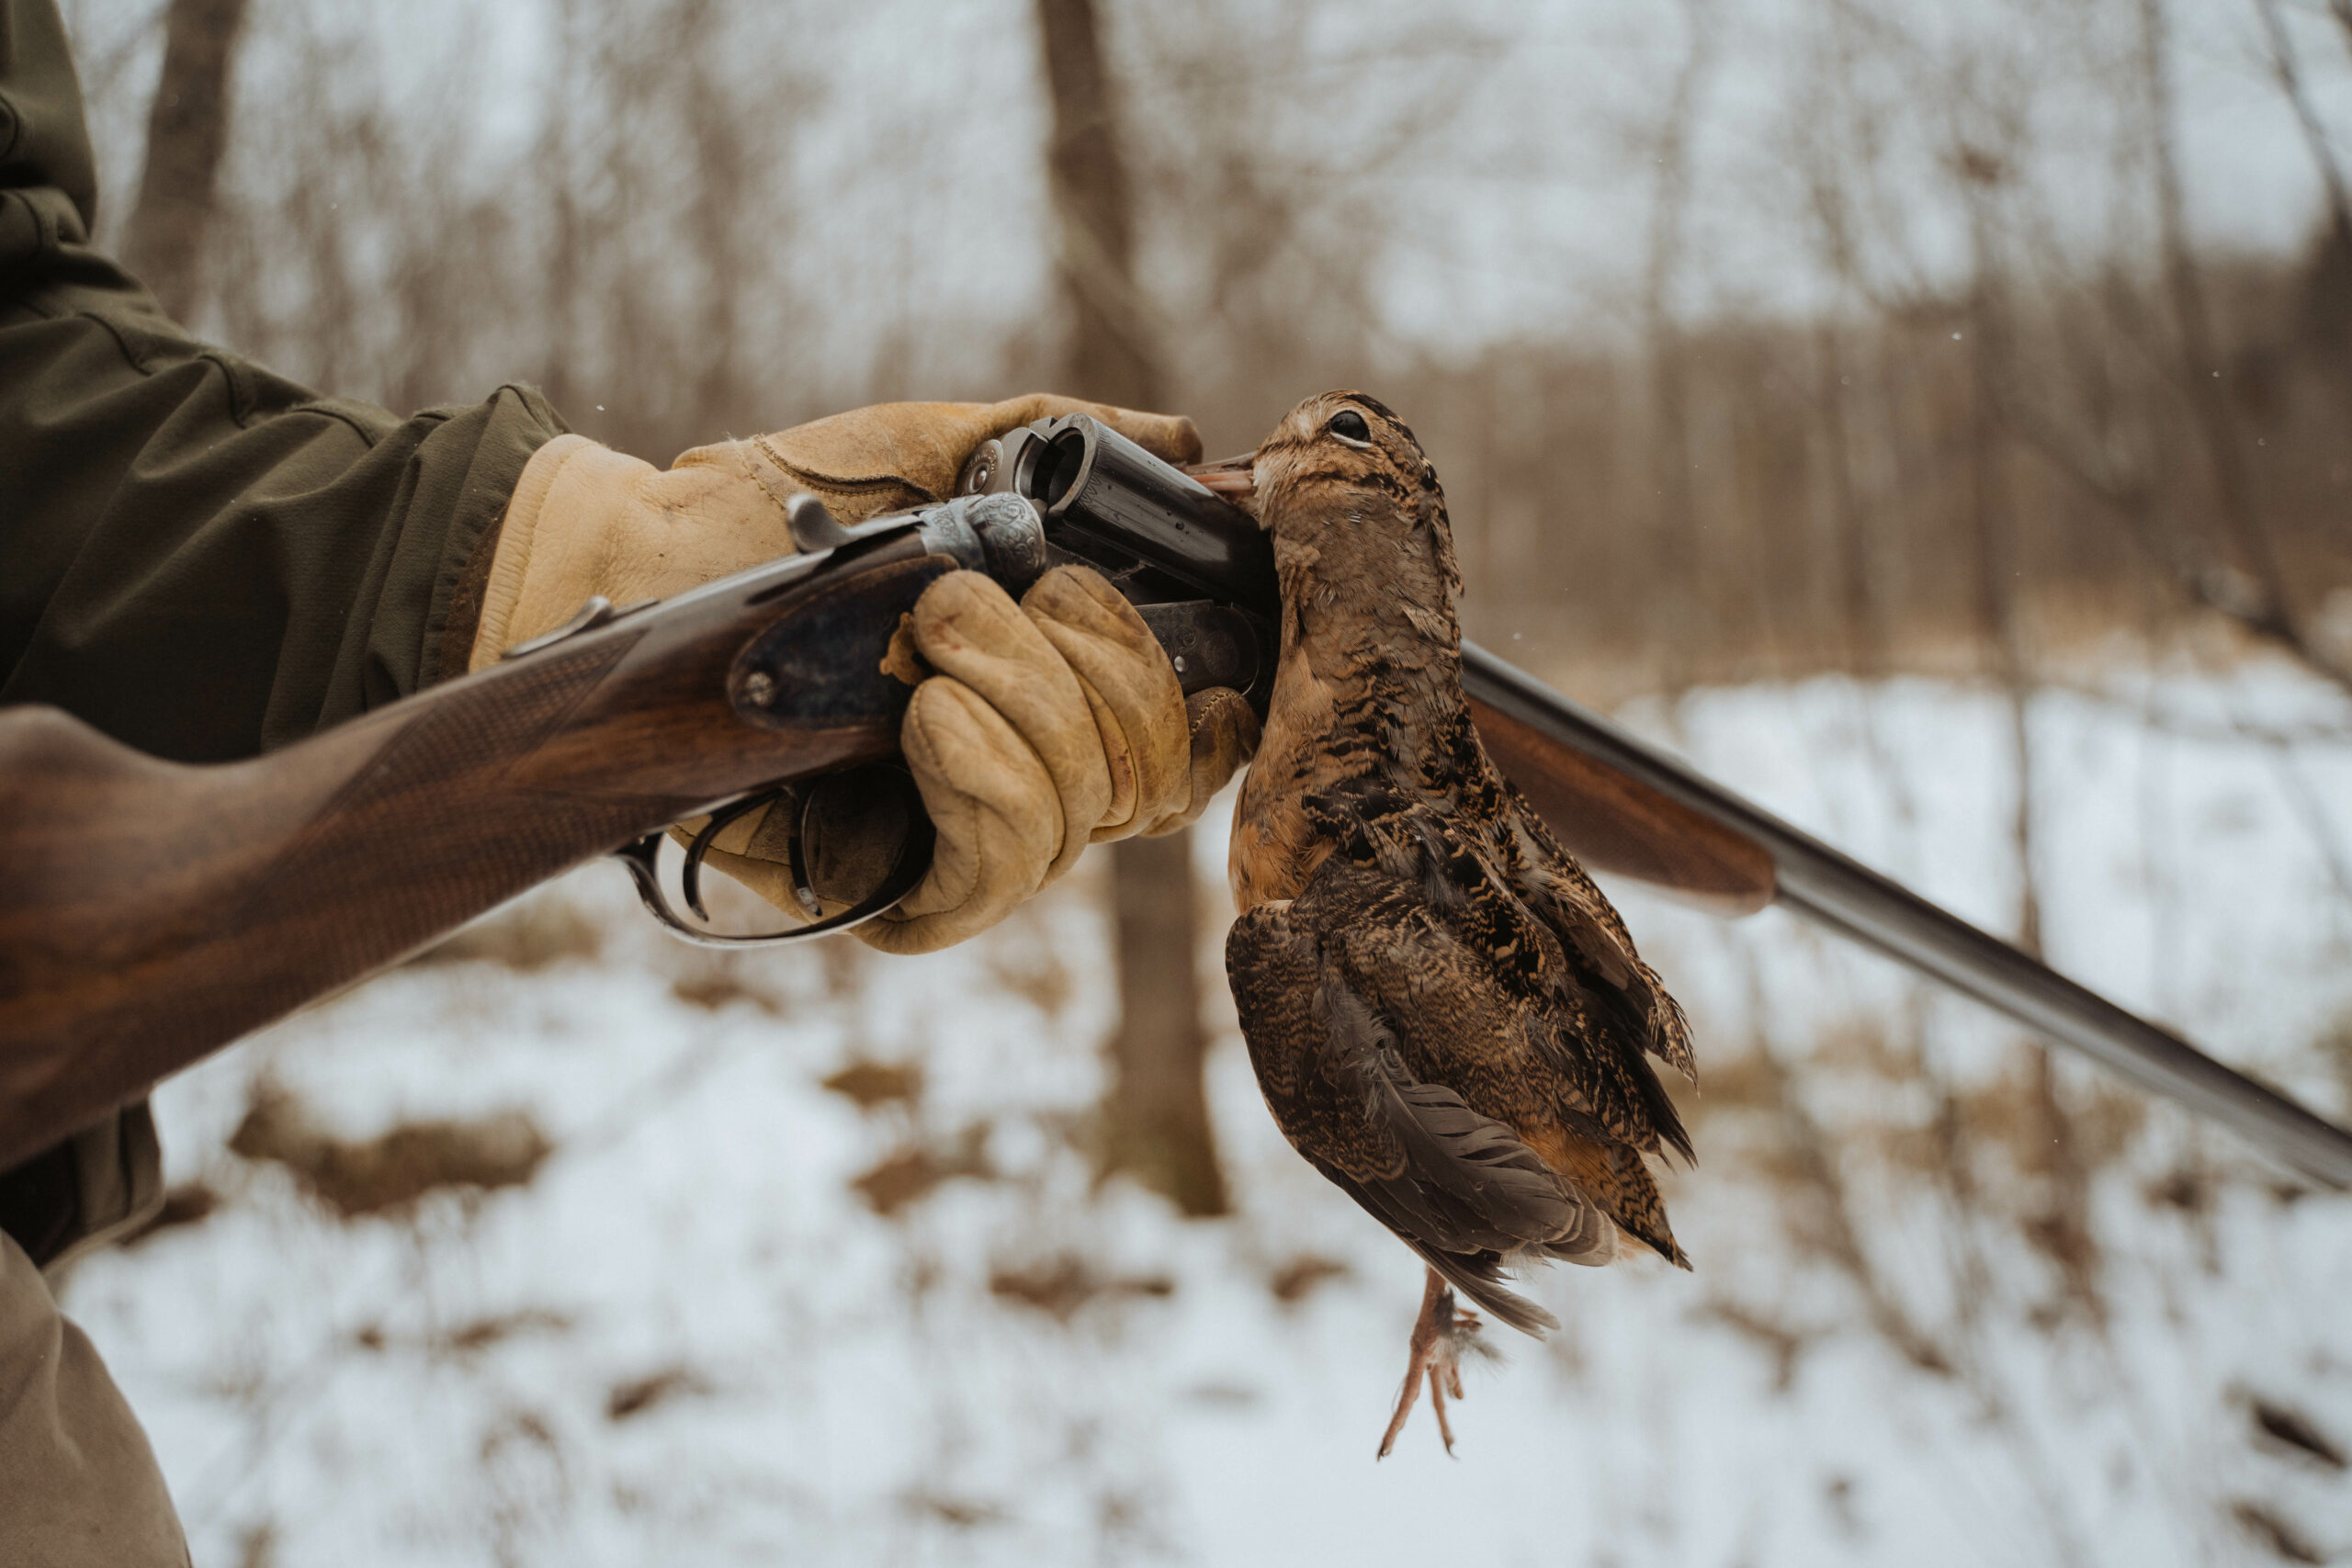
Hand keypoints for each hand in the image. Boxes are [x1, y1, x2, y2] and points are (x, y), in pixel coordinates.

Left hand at [468, 395, 1258, 954]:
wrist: (649, 566)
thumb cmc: (781, 509)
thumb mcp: (938, 449)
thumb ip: (1064, 440)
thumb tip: (1185, 441)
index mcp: (1056, 690)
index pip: (1187, 744)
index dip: (1208, 705)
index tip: (1186, 647)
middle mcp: (1031, 777)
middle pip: (1152, 777)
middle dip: (1096, 670)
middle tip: (973, 597)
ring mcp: (969, 843)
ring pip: (1085, 818)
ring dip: (1025, 706)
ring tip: (927, 635)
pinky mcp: (902, 898)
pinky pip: (1003, 872)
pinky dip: (989, 782)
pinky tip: (928, 718)